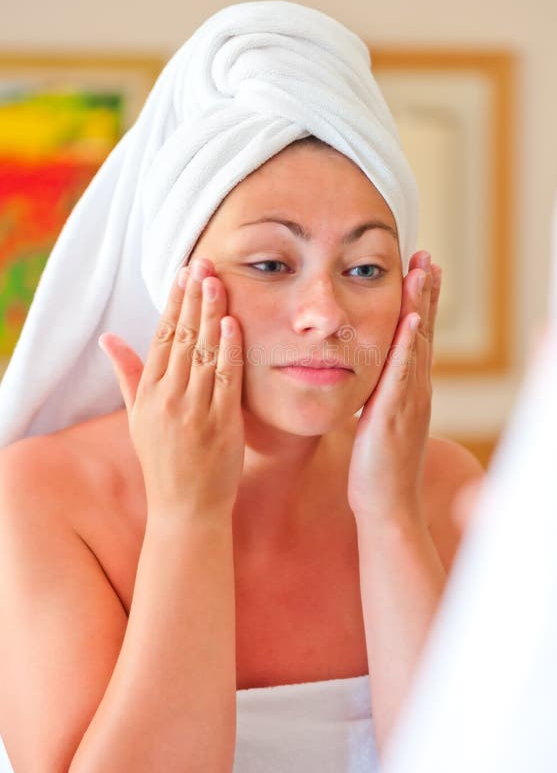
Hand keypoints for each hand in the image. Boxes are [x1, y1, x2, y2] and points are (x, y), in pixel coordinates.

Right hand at [98, 258, 244, 520]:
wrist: (185, 509)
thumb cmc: (163, 461)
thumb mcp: (137, 417)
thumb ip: (127, 374)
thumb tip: (107, 339)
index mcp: (148, 394)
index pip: (161, 338)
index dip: (173, 303)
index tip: (182, 274)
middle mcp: (168, 398)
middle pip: (182, 338)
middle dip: (193, 298)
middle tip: (203, 263)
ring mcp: (195, 410)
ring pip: (204, 353)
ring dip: (211, 314)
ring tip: (218, 281)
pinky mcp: (222, 423)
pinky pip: (227, 380)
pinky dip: (230, 350)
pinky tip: (233, 324)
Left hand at [347, 251, 440, 526]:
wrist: (386, 506)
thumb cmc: (377, 466)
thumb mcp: (378, 421)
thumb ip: (378, 395)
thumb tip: (367, 375)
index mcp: (409, 388)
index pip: (417, 336)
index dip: (420, 302)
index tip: (420, 269)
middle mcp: (415, 389)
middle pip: (423, 331)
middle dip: (426, 292)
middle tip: (427, 256)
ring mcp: (409, 400)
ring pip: (418, 345)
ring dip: (422, 306)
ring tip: (424, 271)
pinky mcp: (394, 415)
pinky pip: (403, 374)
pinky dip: (410, 346)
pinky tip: (411, 320)